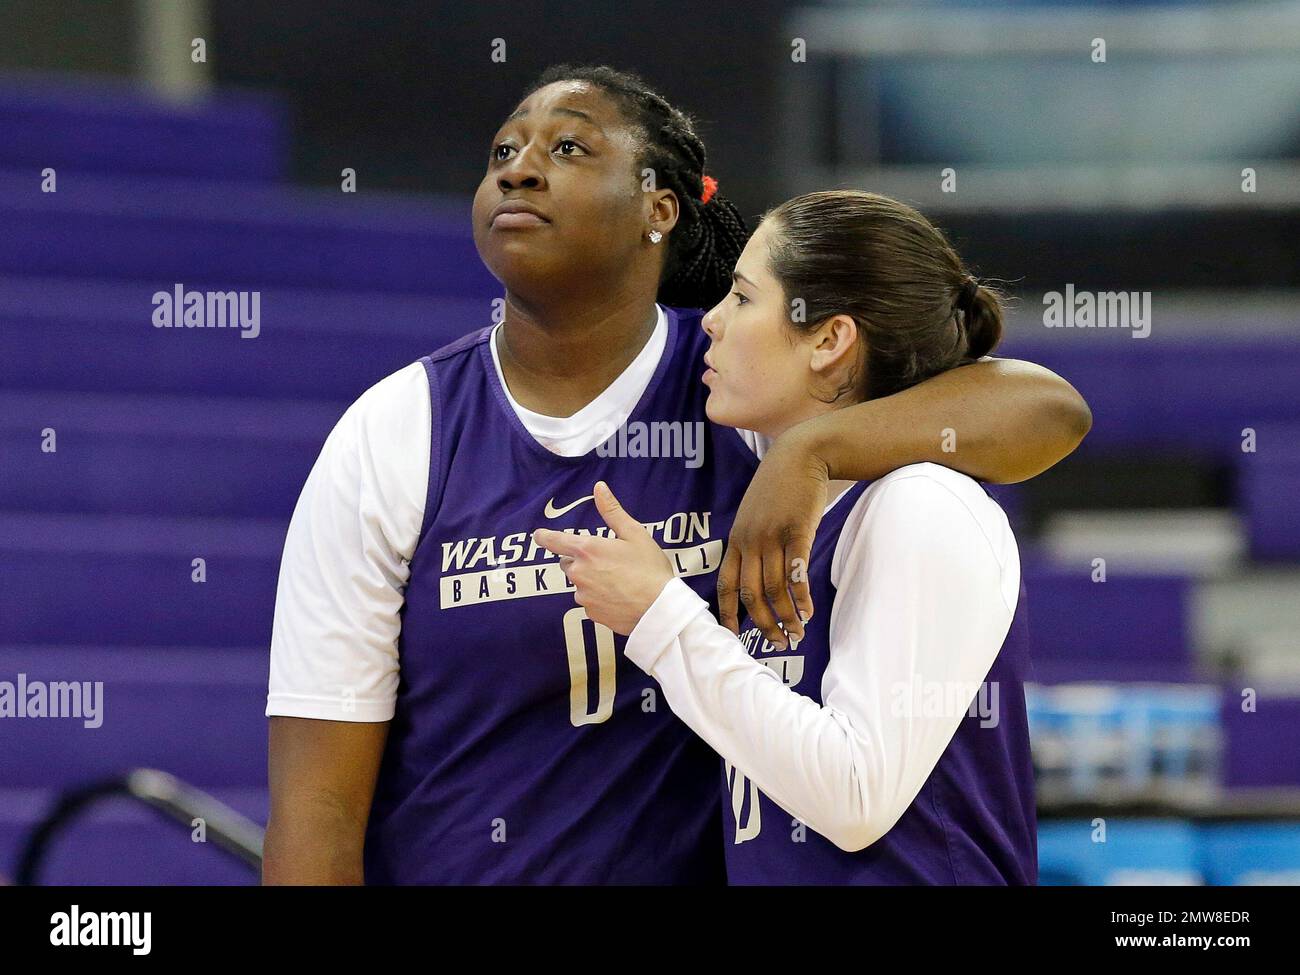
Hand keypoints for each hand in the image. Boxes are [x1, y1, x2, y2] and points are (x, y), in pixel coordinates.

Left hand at [532, 481, 674, 635]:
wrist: (660, 609)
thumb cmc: (649, 569)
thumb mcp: (634, 534)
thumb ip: (612, 511)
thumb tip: (599, 488)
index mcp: (587, 550)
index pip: (553, 541)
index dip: (544, 537)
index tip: (539, 535)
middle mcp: (579, 573)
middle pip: (568, 563)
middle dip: (582, 560)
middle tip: (608, 561)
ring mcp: (583, 595)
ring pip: (580, 583)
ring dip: (591, 580)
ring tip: (619, 580)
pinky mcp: (591, 613)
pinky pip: (589, 601)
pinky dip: (599, 597)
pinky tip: (619, 595)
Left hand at [719, 430, 824, 646]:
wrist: (801, 454)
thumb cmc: (779, 486)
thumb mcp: (755, 513)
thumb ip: (751, 541)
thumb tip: (755, 571)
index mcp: (736, 539)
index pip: (725, 584)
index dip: (728, 613)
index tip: (733, 636)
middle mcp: (750, 541)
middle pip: (750, 593)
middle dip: (763, 623)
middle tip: (777, 644)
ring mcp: (772, 537)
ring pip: (774, 589)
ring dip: (786, 616)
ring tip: (797, 633)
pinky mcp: (797, 532)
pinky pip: (796, 573)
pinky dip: (801, 598)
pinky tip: (808, 611)